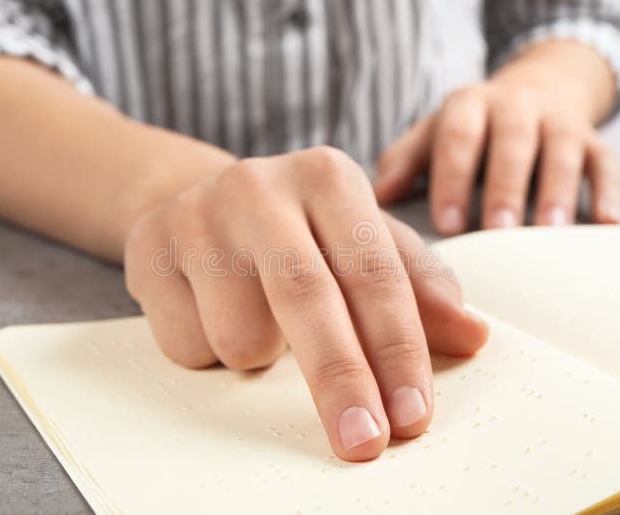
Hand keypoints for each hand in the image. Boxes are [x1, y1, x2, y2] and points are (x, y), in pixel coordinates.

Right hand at [124, 146, 487, 460]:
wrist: (195, 201)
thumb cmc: (296, 232)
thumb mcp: (362, 242)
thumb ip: (417, 286)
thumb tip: (473, 336)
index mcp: (327, 176)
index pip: (374, 272)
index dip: (397, 351)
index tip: (411, 416)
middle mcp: (259, 185)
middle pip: (307, 298)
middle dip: (340, 380)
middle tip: (363, 443)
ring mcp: (195, 215)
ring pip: (242, 336)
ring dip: (263, 357)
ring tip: (260, 319)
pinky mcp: (147, 248)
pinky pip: (190, 345)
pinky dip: (212, 353)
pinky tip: (213, 313)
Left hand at [374, 40, 619, 234]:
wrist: (537, 86)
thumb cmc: (471, 128)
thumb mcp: (433, 132)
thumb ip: (405, 160)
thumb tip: (378, 200)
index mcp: (468, 106)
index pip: (457, 137)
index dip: (452, 179)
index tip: (448, 224)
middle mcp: (515, 106)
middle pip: (512, 143)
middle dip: (505, 187)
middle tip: (498, 231)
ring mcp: (559, 121)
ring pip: (562, 151)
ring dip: (557, 191)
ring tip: (550, 231)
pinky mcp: (595, 138)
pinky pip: (607, 161)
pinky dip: (610, 190)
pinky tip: (608, 223)